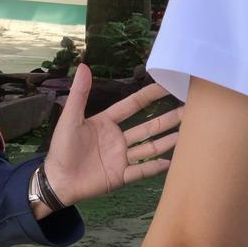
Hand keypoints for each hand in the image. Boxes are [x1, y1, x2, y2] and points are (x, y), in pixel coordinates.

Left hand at [44, 64, 180, 205]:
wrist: (57, 180)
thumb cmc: (61, 148)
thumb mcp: (70, 118)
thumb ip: (79, 94)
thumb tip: (83, 66)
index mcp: (105, 123)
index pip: (131, 106)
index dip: (148, 96)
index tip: (167, 85)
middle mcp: (117, 139)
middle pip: (147, 126)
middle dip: (167, 118)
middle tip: (189, 109)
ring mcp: (121, 158)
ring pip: (149, 147)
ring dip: (168, 140)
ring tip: (189, 132)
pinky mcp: (121, 176)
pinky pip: (142, 170)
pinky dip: (155, 167)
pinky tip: (172, 162)